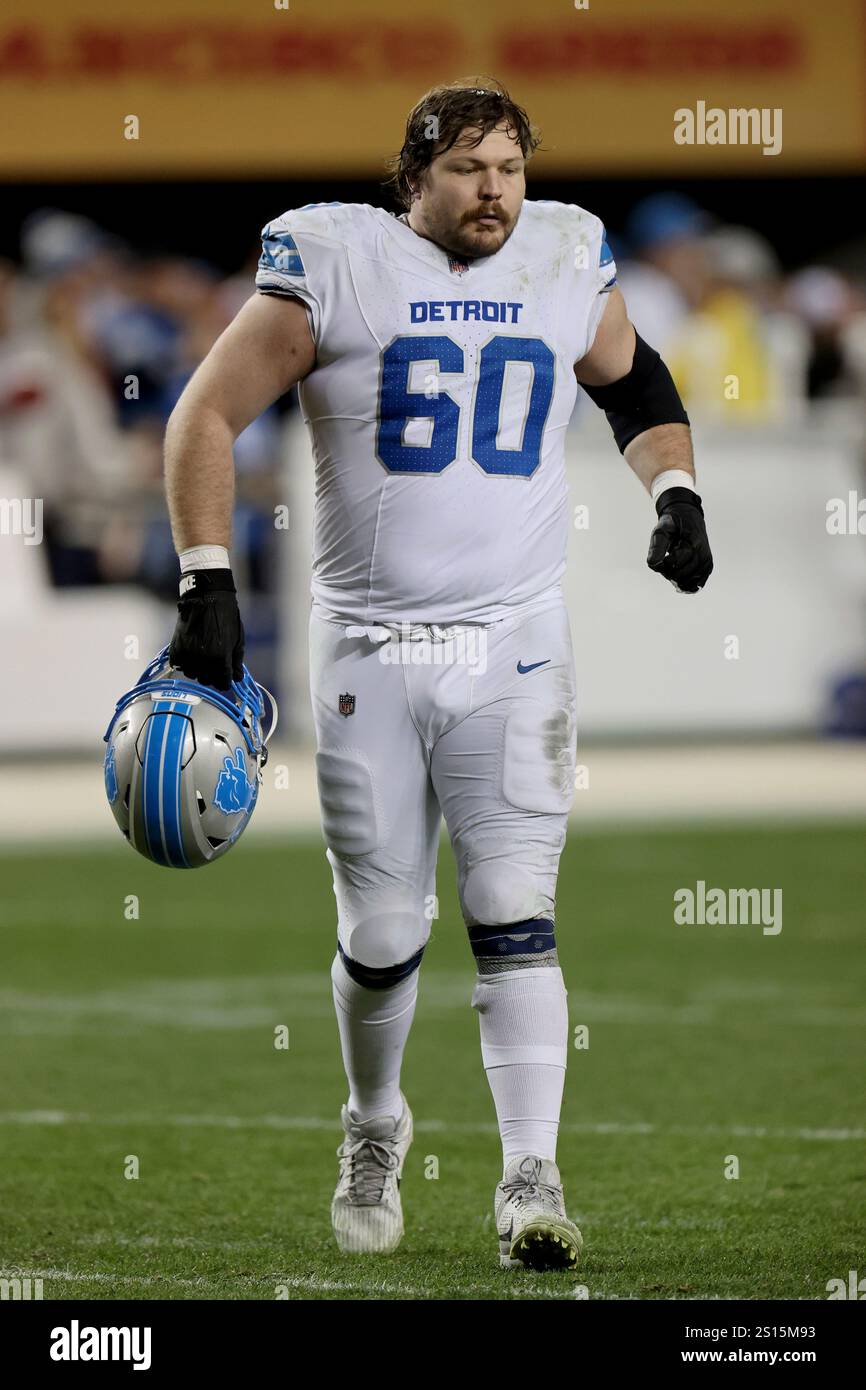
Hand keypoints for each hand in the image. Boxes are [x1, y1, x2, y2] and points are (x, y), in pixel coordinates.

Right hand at [169, 569, 244, 688]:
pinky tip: (192, 652)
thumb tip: (238, 679)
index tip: (225, 677)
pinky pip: (180, 665)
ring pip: (192, 675)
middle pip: (207, 681)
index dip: (225, 681)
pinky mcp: (176, 649)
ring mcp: (188, 655)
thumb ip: (237, 663)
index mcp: (220, 658)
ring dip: (198, 669)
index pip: (223, 683)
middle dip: (212, 675)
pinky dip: (185, 662)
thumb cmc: (226, 617)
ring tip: (202, 656)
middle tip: (215, 664)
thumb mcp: (238, 641)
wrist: (207, 598)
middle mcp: (203, 660)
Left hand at [647, 487, 712, 593]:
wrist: (690, 518)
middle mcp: (703, 555)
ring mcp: (707, 563)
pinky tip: (678, 572)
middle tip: (667, 556)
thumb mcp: (662, 529)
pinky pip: (694, 586)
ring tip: (674, 561)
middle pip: (679, 575)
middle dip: (668, 570)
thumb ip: (656, 546)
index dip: (662, 562)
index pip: (673, 564)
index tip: (662, 552)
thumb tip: (652, 563)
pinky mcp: (707, 568)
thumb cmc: (673, 524)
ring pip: (686, 583)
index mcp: (694, 543)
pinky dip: (683, 583)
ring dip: (675, 577)